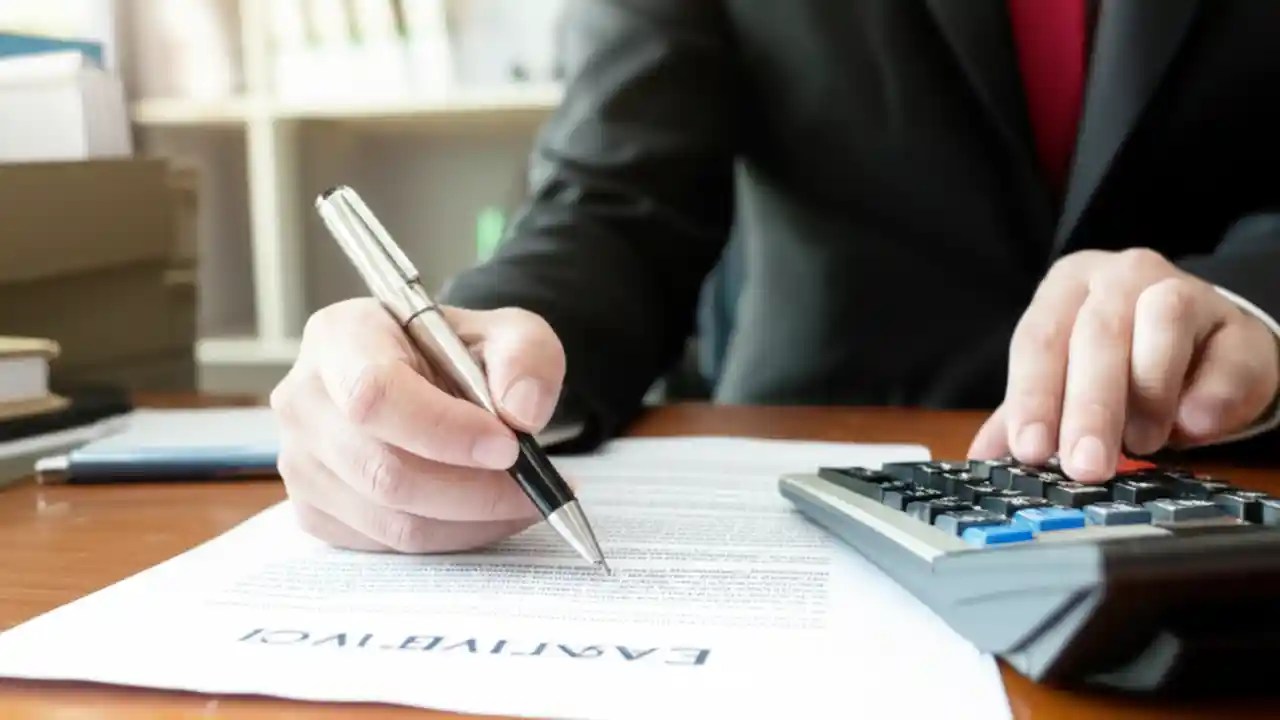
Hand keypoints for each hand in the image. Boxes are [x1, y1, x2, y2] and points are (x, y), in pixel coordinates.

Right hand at [270, 298, 565, 551]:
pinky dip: (451, 538)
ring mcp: (299, 463)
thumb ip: (525, 356)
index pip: (376, 394)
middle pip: (383, 471)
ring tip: (524, 501)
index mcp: (340, 336)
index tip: (508, 447)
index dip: (444, 431)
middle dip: (474, 490)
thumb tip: (523, 411)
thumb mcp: (508, 332)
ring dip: (472, 521)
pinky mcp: (314, 511)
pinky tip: (486, 513)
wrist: (431, 381)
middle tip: (536, 487)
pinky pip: (388, 545)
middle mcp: (304, 400)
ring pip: (391, 520)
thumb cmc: (459, 353)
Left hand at [969, 248, 1278, 481]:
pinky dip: (1211, 396)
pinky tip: (1194, 428)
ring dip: (1149, 391)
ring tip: (1141, 442)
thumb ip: (1026, 414)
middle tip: (1085, 465)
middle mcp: (1122, 277)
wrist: (1205, 348)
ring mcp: (1187, 291)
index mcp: (1067, 287)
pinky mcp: (1239, 327)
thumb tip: (982, 458)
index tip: (1030, 449)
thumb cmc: (1120, 363)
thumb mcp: (1065, 380)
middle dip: (1088, 406)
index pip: (1039, 339)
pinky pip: (1229, 356)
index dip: (1032, 396)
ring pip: (1163, 322)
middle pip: (1097, 334)